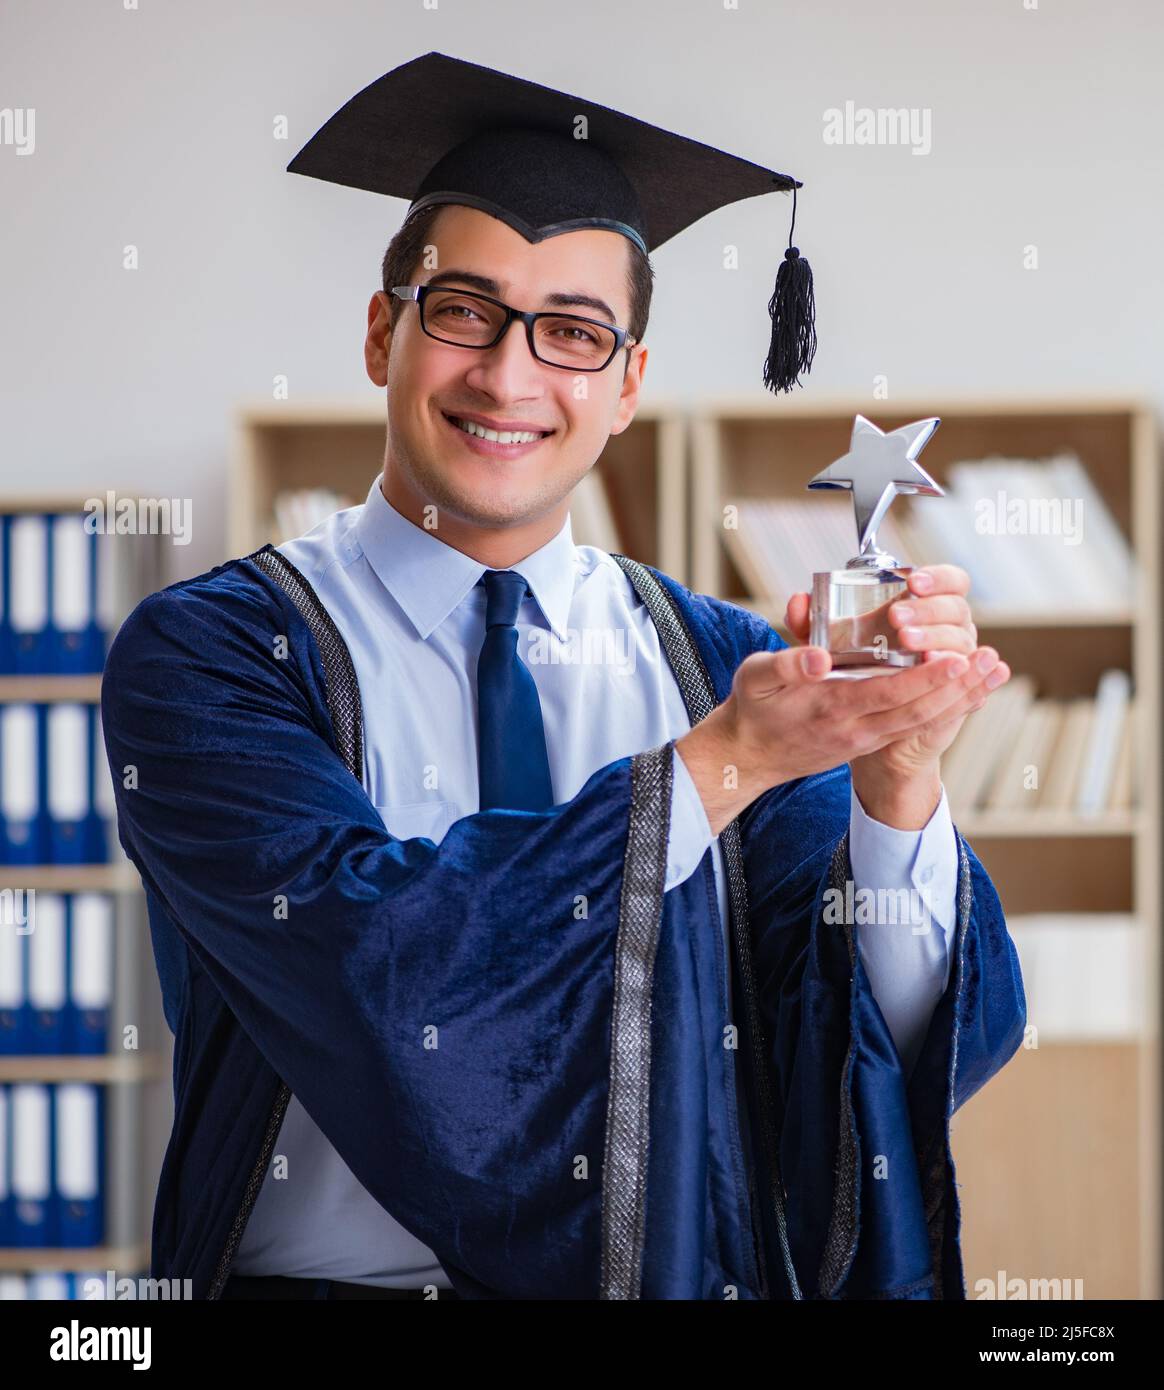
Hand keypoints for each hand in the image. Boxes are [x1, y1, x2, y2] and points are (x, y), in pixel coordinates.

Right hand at [676, 632, 1002, 835]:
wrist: (747, 755)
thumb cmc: (753, 707)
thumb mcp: (757, 676)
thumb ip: (787, 662)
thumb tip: (818, 657)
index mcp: (831, 707)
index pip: (889, 694)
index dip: (925, 678)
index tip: (955, 657)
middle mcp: (855, 728)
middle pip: (917, 711)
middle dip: (957, 688)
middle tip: (989, 661)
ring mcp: (864, 739)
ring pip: (920, 722)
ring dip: (958, 699)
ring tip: (990, 674)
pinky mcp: (867, 742)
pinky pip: (913, 727)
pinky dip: (943, 710)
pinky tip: (965, 693)